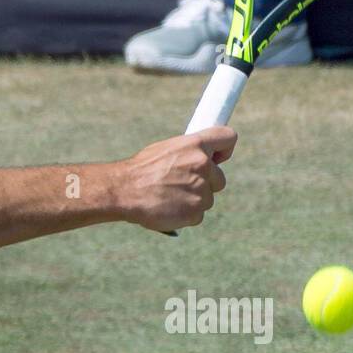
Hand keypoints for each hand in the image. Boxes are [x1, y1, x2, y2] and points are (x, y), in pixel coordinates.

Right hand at [117, 126, 236, 233]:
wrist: (124, 190)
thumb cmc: (140, 170)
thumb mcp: (165, 150)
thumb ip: (188, 153)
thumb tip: (203, 158)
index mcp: (195, 145)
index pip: (228, 138)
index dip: (224, 149)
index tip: (218, 157)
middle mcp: (203, 165)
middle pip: (219, 178)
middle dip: (205, 183)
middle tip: (181, 184)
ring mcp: (201, 190)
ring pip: (207, 198)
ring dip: (193, 200)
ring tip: (169, 197)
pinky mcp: (196, 212)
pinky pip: (197, 215)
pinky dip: (185, 214)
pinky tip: (168, 208)